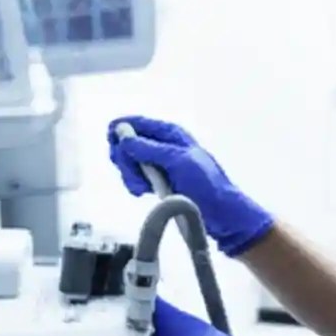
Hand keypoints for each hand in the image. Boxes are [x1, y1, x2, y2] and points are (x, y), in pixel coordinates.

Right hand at [107, 116, 273, 255]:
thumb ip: (148, 148)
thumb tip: (122, 132)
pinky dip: (135, 184)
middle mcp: (162, 145)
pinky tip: (143, 193)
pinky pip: (137, 177)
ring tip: (141, 189)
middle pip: (127, 143)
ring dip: (130, 175)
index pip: (136, 123)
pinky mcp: (159, 180)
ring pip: (130, 162)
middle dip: (125, 159)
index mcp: (170, 133)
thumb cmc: (205, 183)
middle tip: (133, 175)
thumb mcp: (176, 161)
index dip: (120, 130)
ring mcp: (160, 164)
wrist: (221, 213)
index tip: (113, 146)